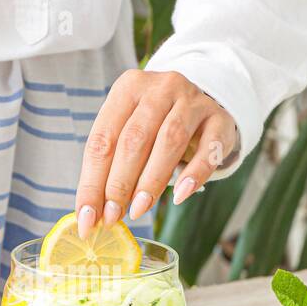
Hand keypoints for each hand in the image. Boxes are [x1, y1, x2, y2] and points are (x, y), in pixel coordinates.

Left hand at [74, 69, 237, 235]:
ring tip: (139, 209)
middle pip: (134, 139)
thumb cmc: (155, 125)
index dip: (92, 182)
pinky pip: (209, 147)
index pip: (103, 139)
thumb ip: (110, 167)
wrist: (200, 106)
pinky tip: (181, 195)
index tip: (87, 217)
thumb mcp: (128, 134)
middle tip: (112, 216)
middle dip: (119, 183)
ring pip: (170, 140)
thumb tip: (93, 213)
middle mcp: (160, 88)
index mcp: (128, 88)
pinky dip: (195, 173)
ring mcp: (192, 100)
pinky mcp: (219, 117)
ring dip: (151, 180)